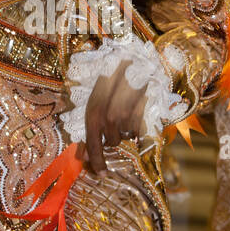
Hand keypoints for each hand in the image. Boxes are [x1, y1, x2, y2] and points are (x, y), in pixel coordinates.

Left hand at [81, 59, 146, 173]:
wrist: (135, 56)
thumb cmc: (110, 76)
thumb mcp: (93, 96)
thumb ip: (87, 125)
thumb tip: (83, 155)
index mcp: (93, 110)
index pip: (92, 143)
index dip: (96, 161)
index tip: (101, 175)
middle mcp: (110, 116)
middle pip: (112, 142)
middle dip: (113, 136)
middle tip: (116, 117)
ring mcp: (129, 115)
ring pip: (128, 135)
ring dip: (127, 127)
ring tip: (127, 105)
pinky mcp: (146, 113)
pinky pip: (143, 131)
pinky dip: (141, 126)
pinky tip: (139, 109)